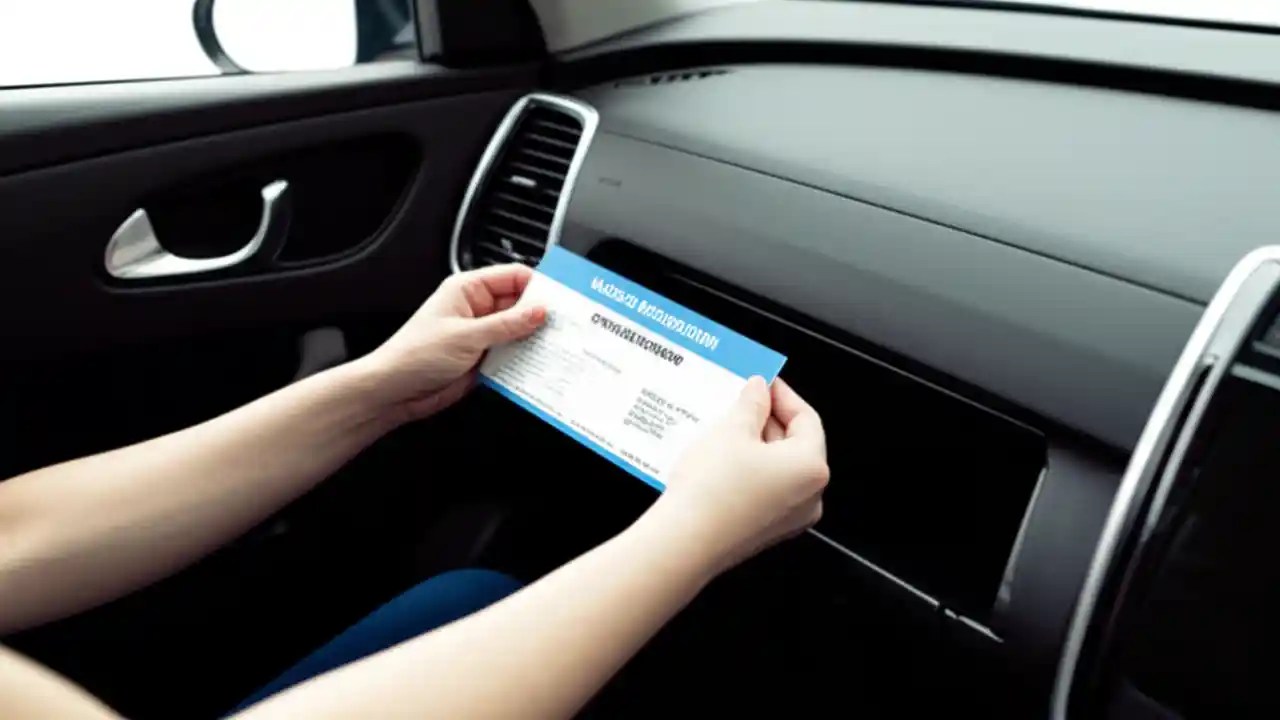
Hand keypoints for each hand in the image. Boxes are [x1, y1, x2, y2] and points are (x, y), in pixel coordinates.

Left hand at [363, 264, 545, 420]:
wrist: (394, 391)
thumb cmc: (414, 356)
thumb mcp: (466, 335)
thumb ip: (506, 324)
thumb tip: (539, 311)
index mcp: (467, 290)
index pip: (513, 276)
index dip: (538, 285)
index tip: (562, 298)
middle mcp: (476, 309)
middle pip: (520, 304)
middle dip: (540, 315)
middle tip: (565, 325)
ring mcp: (481, 334)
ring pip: (519, 331)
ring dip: (534, 339)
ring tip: (556, 345)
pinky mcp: (483, 358)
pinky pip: (512, 354)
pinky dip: (525, 358)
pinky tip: (538, 363)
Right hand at [654, 377, 828, 573]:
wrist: (684, 543)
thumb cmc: (712, 490)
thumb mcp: (731, 430)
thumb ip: (751, 404)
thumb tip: (759, 390)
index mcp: (812, 468)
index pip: (807, 419)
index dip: (783, 395)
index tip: (763, 382)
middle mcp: (810, 496)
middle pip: (796, 444)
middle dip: (767, 420)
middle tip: (740, 402)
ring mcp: (789, 518)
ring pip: (779, 468)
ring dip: (756, 445)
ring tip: (726, 427)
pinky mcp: (766, 530)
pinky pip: (765, 489)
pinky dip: (750, 470)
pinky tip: (722, 458)